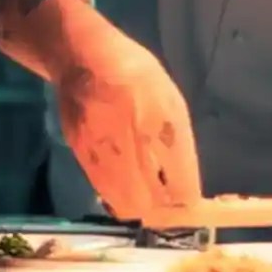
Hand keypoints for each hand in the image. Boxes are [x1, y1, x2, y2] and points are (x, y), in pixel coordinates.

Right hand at [54, 29, 201, 219]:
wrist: (86, 61)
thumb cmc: (138, 75)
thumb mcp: (172, 101)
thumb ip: (177, 143)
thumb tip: (181, 181)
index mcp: (163, 127)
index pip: (181, 185)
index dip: (187, 199)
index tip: (189, 201)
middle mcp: (134, 144)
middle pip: (153, 203)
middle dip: (165, 211)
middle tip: (169, 206)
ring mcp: (105, 152)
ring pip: (126, 203)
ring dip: (141, 207)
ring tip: (148, 199)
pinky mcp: (83, 155)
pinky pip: (104, 191)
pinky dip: (118, 196)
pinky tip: (125, 186)